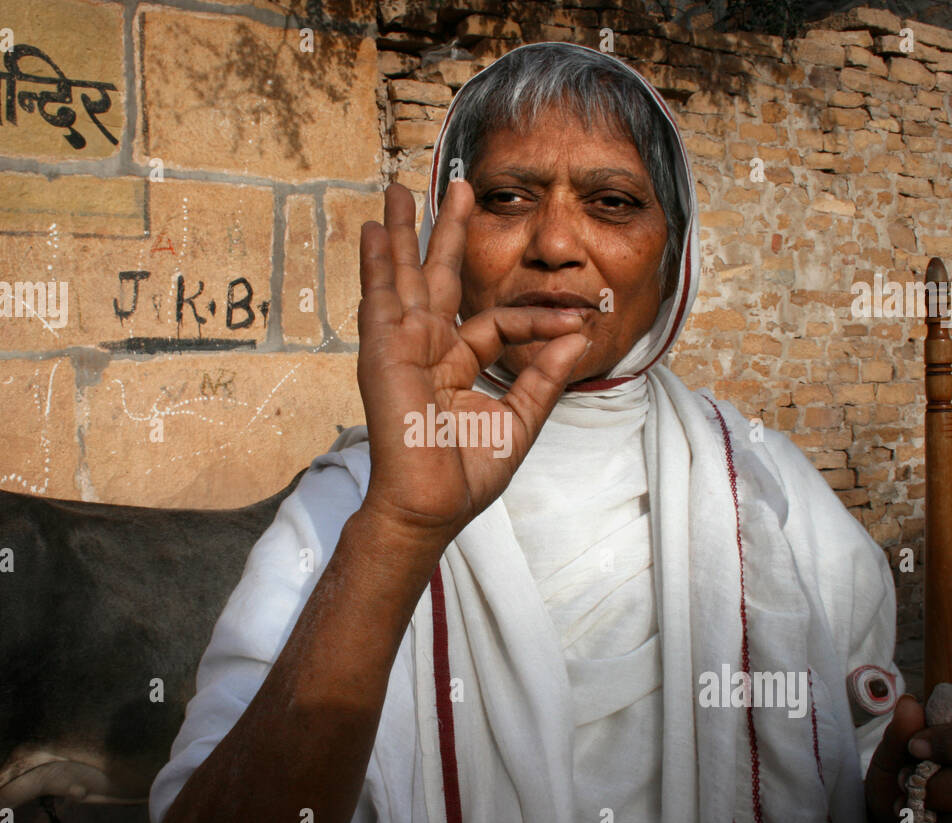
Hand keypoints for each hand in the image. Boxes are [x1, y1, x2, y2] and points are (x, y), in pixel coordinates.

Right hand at [355, 180, 590, 544]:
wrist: (430, 504)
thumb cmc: (466, 475)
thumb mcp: (519, 421)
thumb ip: (544, 378)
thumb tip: (577, 336)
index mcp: (457, 367)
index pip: (497, 322)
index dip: (536, 318)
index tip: (577, 322)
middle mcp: (428, 350)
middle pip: (438, 279)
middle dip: (445, 234)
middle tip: (457, 189)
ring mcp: (402, 347)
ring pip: (405, 278)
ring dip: (403, 233)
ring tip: (401, 190)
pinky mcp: (382, 352)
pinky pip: (381, 299)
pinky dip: (377, 262)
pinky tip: (374, 229)